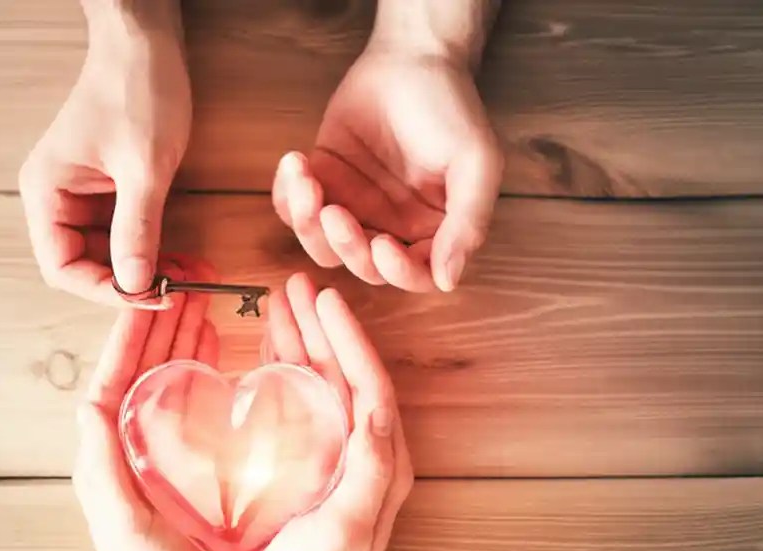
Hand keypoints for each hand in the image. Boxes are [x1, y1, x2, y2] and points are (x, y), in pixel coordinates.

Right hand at [20, 1, 189, 305]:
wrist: (146, 45)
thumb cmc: (136, 89)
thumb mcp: (143, 165)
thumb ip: (137, 228)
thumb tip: (135, 284)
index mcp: (46, 191)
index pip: (61, 267)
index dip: (102, 290)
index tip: (147, 297)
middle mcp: (55, 198)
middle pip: (81, 266)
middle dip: (126, 284)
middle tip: (172, 292)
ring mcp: (81, 196)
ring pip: (105, 255)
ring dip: (141, 271)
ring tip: (182, 277)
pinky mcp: (107, 192)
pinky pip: (122, 235)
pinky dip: (148, 250)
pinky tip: (177, 257)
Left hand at [73, 258, 231, 550]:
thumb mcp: (120, 517)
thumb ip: (100, 462)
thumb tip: (86, 402)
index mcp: (109, 450)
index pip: (116, 375)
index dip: (132, 330)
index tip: (150, 290)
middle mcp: (131, 444)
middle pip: (144, 368)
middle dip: (161, 323)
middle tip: (186, 284)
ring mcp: (162, 451)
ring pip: (169, 379)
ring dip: (183, 340)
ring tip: (203, 304)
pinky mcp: (191, 462)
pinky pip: (193, 404)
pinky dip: (203, 371)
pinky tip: (219, 351)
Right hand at [237, 273, 413, 550]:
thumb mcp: (347, 524)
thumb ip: (368, 467)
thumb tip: (377, 406)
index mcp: (379, 463)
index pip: (370, 383)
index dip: (350, 337)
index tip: (324, 298)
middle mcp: (361, 455)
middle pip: (345, 374)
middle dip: (323, 327)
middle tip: (296, 285)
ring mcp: (332, 460)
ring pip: (320, 384)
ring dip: (303, 342)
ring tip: (278, 303)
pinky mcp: (304, 468)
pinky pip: (298, 405)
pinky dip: (284, 371)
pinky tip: (265, 353)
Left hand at [274, 46, 502, 292]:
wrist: (411, 58)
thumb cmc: (450, 106)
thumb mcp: (476, 162)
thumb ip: (468, 222)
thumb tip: (449, 280)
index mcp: (434, 230)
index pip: (415, 274)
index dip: (396, 271)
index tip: (381, 246)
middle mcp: (394, 227)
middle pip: (363, 266)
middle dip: (345, 245)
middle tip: (333, 211)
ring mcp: (355, 208)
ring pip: (323, 245)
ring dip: (308, 224)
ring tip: (306, 181)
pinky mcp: (323, 184)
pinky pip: (294, 211)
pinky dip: (287, 197)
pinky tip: (295, 162)